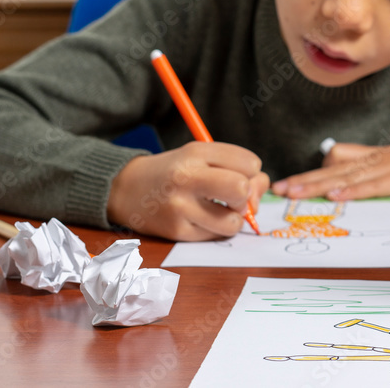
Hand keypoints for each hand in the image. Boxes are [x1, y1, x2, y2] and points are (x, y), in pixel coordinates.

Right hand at [107, 141, 269, 240]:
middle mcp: (187, 177)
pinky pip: (215, 236)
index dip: (252, 171)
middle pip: (242, 189)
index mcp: (196, 152)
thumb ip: (236, 167)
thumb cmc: (174, 171)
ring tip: (219, 211)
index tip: (238, 173)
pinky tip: (203, 219)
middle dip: (247, 196)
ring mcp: (180, 207)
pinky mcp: (177, 231)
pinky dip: (216, 230)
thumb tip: (263, 189)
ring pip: (233, 222)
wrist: (127, 189)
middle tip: (234, 197)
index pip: (250, 163)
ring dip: (233, 219)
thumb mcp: (201, 157)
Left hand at [270, 135, 389, 199]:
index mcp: (376, 157)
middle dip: (305, 180)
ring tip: (295, 193)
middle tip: (278, 189)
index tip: (288, 183)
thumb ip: (378, 172)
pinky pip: (374, 186)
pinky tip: (336, 196)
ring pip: (347, 176)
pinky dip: (354, 191)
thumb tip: (354, 187)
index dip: (312, 173)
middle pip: (334, 168)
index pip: (336, 163)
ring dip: (319, 186)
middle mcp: (377, 159)